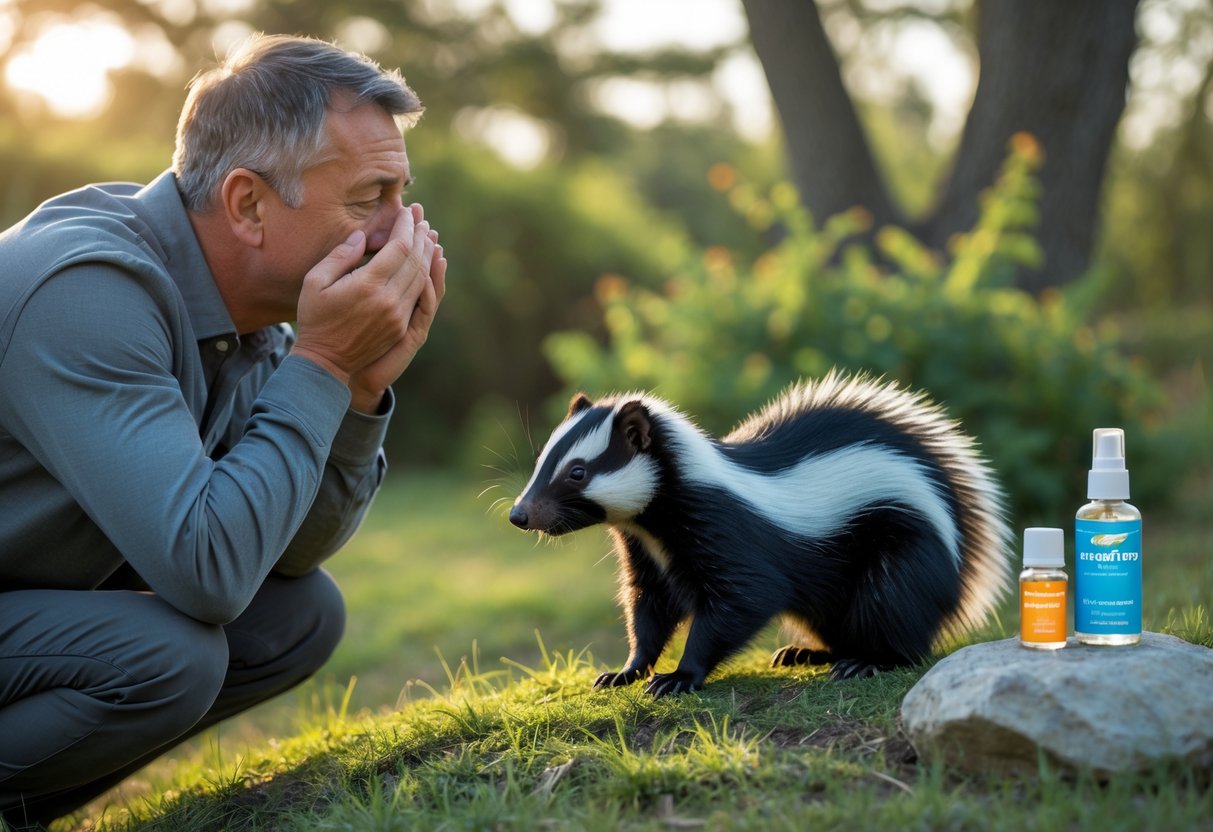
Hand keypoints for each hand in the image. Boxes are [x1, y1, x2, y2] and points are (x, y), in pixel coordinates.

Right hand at [291, 204, 440, 405]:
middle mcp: (389, 300)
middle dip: (420, 237)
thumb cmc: (315, 318)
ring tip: (428, 237)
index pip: (399, 248)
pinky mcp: (401, 327)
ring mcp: (398, 316)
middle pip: (415, 261)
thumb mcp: (315, 282)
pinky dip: (426, 276)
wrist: (325, 362)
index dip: (406, 227)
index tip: (408, 212)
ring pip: (422, 278)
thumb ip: (340, 255)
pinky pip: (420, 296)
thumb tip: (362, 235)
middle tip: (422, 220)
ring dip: (427, 255)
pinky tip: (426, 265)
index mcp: (368, 285)